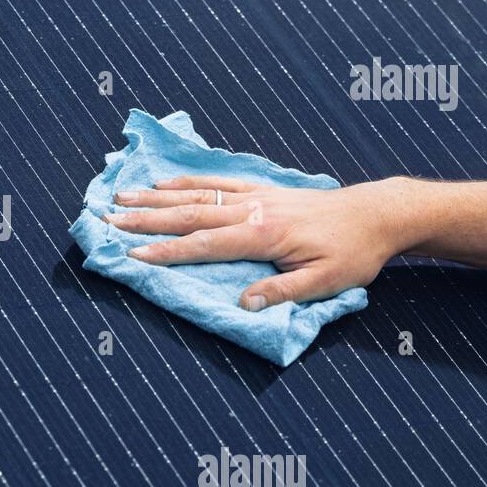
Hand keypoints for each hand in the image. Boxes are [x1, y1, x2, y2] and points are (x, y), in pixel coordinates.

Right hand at [103, 174, 408, 310]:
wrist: (378, 214)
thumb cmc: (354, 253)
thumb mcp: (326, 282)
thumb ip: (282, 291)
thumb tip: (242, 304)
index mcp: (263, 234)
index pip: (204, 244)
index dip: (167, 251)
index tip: (132, 254)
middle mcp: (253, 210)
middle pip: (189, 214)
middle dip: (145, 219)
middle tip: (108, 220)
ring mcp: (255, 195)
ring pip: (196, 195)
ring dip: (155, 197)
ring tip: (121, 198)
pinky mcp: (261, 189)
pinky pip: (216, 182)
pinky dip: (186, 182)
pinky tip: (163, 183)